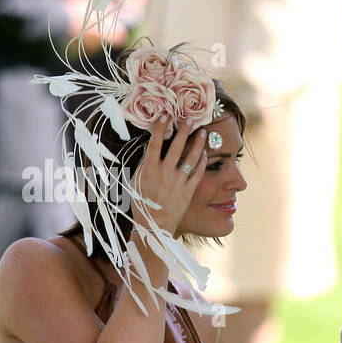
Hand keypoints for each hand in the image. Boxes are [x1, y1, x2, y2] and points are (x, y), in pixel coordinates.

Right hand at [134, 118, 206, 234]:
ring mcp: (178, 182)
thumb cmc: (142, 203)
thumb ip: (143, 165)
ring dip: (198, 143)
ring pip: (190, 158)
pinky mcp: (188, 191)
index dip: (160, 128)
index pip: (155, 143)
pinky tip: (204, 153)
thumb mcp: (136, 182)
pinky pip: (197, 173)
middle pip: (176, 147)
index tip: (165, 116)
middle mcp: (164, 173)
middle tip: (189, 118)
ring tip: (203, 132)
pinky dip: (201, 162)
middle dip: (183, 130)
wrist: (155, 227)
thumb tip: (149, 148)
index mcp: (149, 170)